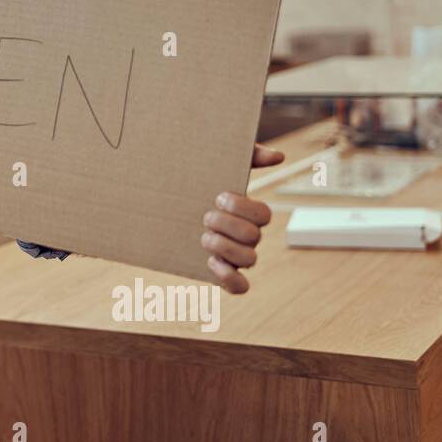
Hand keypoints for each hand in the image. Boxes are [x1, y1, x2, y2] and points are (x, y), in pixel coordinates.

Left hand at [203, 144, 283, 293]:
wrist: (163, 201)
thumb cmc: (198, 182)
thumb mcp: (219, 164)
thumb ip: (249, 156)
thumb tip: (278, 156)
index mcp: (248, 212)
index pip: (264, 215)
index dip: (243, 208)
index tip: (218, 197)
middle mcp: (245, 235)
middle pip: (255, 237)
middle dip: (228, 226)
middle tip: (206, 217)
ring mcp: (234, 255)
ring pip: (249, 260)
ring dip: (226, 248)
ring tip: (203, 238)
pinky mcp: (220, 273)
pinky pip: (239, 286)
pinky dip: (230, 279)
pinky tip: (211, 263)